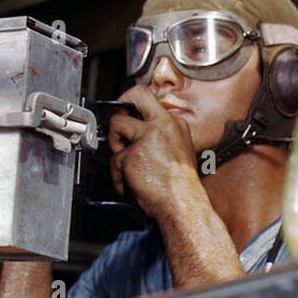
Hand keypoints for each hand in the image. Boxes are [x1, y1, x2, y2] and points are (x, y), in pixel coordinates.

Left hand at [106, 85, 201, 217]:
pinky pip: (114, 159)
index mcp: (175, 124)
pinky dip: (118, 174)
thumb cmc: (181, 185)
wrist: (183, 203)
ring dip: (115, 145)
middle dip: (121, 106)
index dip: (134, 105)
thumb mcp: (178, 150)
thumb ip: (160, 136)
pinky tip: (130, 183)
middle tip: (118, 125)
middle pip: (136, 94)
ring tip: (126, 165)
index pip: (151, 99)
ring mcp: (147, 137)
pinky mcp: (132, 153)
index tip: (127, 116)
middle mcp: (163, 125)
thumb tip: (136, 129)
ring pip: (116, 126)